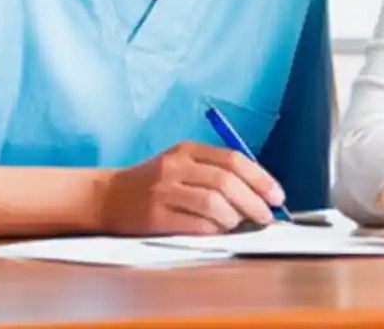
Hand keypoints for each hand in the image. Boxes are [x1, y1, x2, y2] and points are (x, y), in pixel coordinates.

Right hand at [97, 141, 284, 235]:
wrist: (106, 197)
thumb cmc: (153, 184)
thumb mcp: (182, 165)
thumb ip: (216, 172)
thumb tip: (259, 193)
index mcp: (187, 150)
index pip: (233, 160)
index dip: (261, 178)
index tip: (277, 196)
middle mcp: (175, 167)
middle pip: (226, 182)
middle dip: (254, 202)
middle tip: (266, 216)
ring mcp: (163, 191)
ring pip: (213, 203)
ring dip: (235, 218)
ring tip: (239, 224)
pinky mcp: (154, 217)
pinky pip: (195, 224)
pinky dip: (215, 230)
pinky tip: (219, 232)